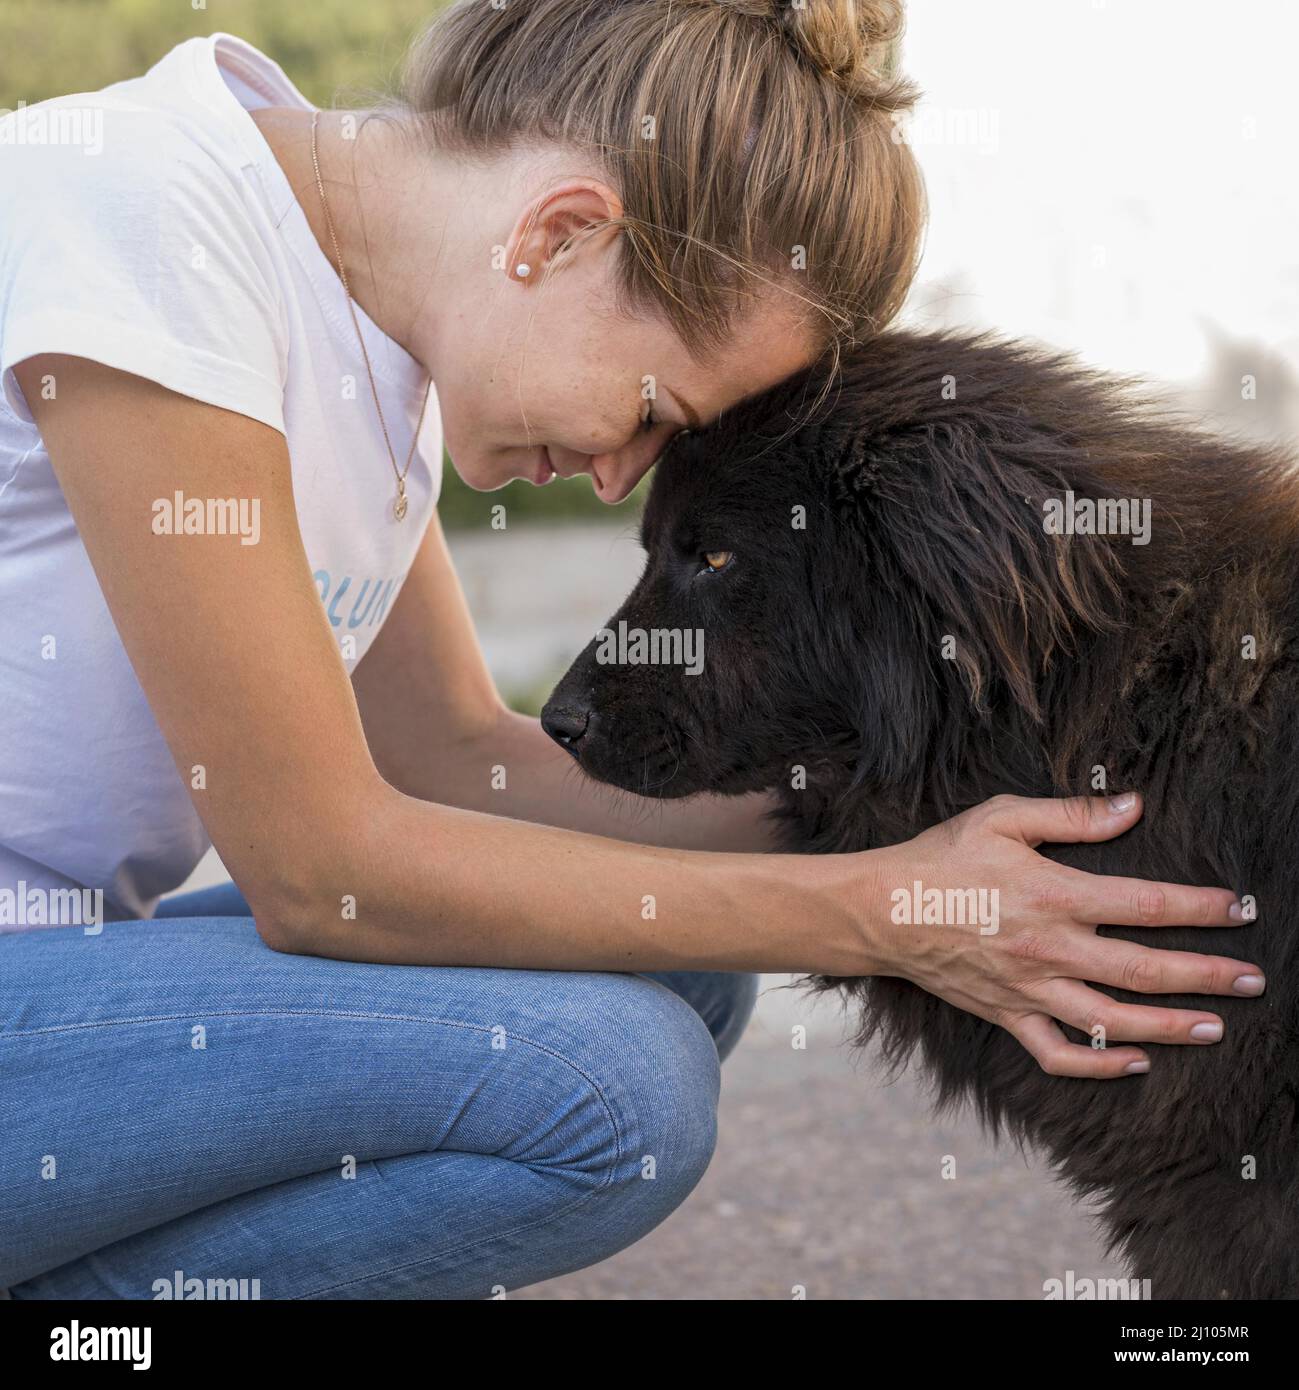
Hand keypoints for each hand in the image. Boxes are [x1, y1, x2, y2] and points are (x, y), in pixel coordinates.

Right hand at [869, 793, 1262, 1077]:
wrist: (881, 909)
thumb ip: (1071, 815)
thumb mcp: (1002, 818)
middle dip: (1207, 975)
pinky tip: (1135, 1062)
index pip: (1146, 904)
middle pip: (1146, 970)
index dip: (1199, 907)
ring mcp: (1029, 989)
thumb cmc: (940, 858)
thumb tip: (1134, 807)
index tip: (1239, 908)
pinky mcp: (1006, 1014)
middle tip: (1253, 980)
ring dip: (1171, 1026)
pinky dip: (1100, 1063)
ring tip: (1215, 1026)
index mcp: (1054, 894)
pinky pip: (1059, 1052)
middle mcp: (1050, 948)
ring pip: (1113, 1019)